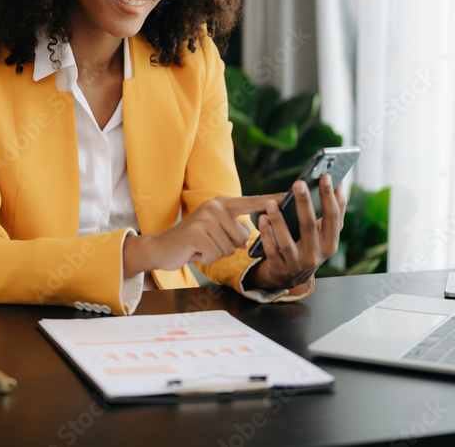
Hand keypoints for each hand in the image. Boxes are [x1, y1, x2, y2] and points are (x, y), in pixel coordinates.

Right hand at [122, 193, 282, 276]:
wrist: (162, 248)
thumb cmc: (194, 241)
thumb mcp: (216, 231)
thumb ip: (234, 230)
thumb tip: (248, 237)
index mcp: (223, 204)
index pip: (253, 202)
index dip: (272, 201)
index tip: (291, 196)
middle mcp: (215, 206)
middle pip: (242, 235)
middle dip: (228, 246)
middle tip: (209, 242)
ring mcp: (205, 218)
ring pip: (229, 247)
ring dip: (216, 252)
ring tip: (202, 246)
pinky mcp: (197, 232)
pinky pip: (216, 253)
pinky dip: (206, 257)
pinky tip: (195, 250)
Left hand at [247, 175, 346, 290]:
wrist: (293, 276)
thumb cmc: (311, 245)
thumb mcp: (325, 234)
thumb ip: (334, 212)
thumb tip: (339, 183)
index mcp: (330, 243)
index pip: (333, 217)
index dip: (330, 197)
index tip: (325, 176)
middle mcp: (316, 255)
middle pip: (309, 226)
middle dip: (304, 203)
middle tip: (298, 183)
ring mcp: (297, 263)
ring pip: (287, 241)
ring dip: (278, 220)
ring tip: (271, 203)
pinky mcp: (280, 267)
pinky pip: (271, 249)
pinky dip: (265, 234)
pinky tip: (262, 218)